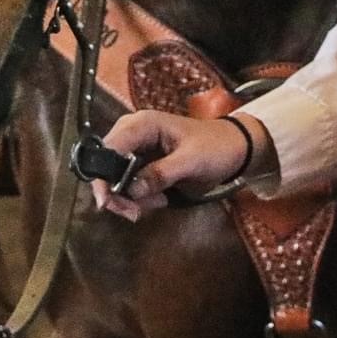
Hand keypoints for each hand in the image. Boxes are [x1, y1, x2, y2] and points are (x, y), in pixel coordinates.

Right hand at [90, 111, 261, 221]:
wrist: (235, 149)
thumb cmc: (215, 147)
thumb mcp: (190, 161)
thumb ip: (160, 174)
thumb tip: (131, 189)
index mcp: (142, 124)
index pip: (109, 149)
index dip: (102, 177)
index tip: (107, 203)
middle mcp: (133, 133)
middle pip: (106, 166)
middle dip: (119, 193)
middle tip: (135, 213)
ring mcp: (137, 149)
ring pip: (117, 179)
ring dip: (133, 198)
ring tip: (160, 201)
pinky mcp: (143, 164)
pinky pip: (131, 185)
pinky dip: (141, 198)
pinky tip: (162, 198)